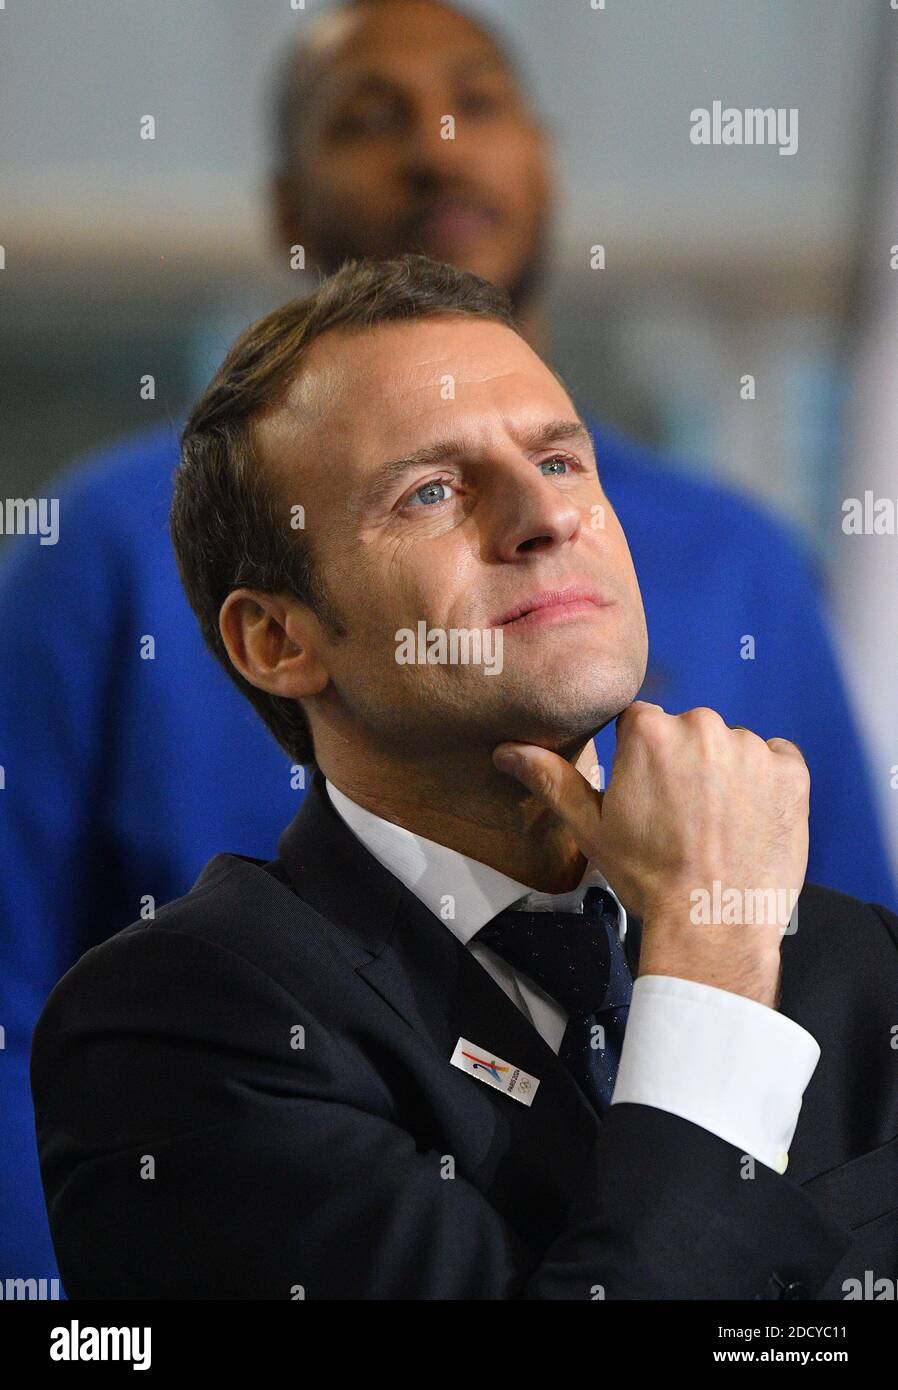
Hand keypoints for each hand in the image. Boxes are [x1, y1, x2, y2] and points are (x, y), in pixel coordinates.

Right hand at [493, 703, 809, 1005]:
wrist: (714, 924)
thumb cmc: (649, 877)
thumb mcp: (590, 828)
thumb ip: (551, 779)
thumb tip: (507, 750)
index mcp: (650, 731)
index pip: (640, 722)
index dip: (641, 762)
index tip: (646, 797)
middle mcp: (703, 726)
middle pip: (687, 732)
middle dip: (684, 765)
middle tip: (680, 818)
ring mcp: (752, 748)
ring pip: (730, 747)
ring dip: (725, 775)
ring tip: (716, 826)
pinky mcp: (792, 772)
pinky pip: (776, 760)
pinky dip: (765, 784)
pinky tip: (748, 822)